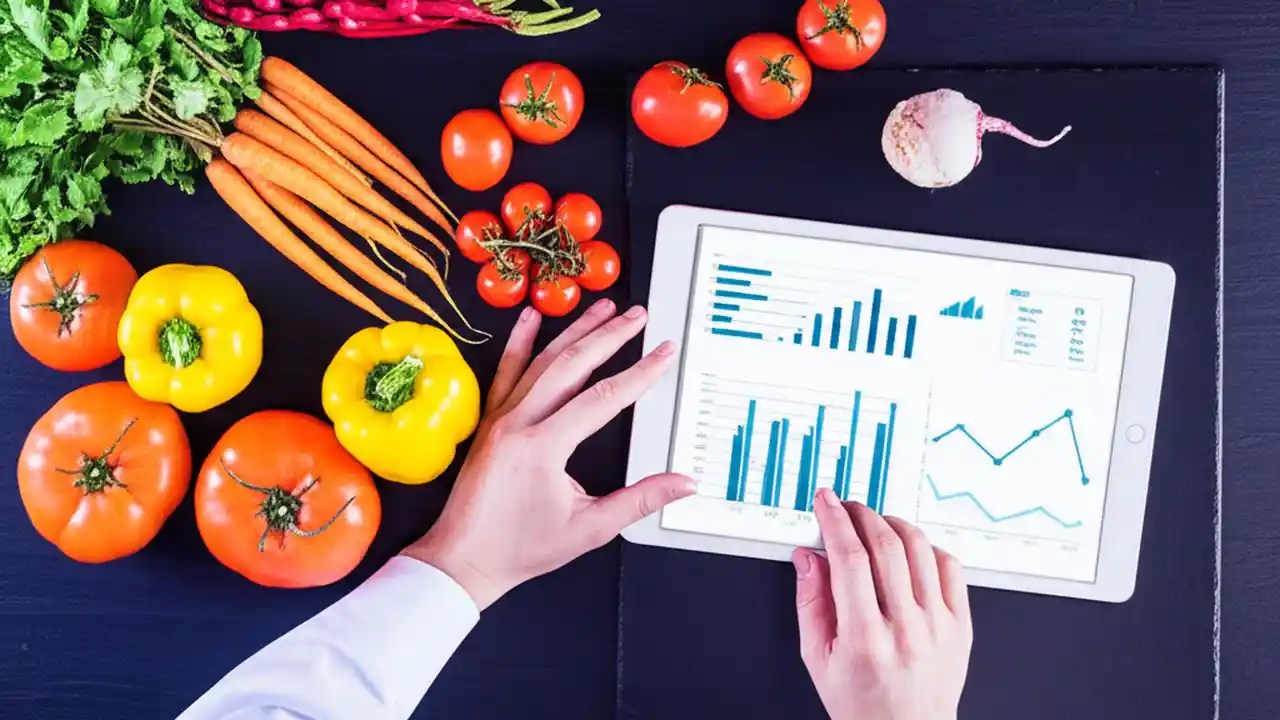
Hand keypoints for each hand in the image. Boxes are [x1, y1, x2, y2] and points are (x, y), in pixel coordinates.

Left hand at [403, 300, 695, 608]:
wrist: (463, 559)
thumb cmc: (519, 548)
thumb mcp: (589, 529)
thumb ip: (640, 500)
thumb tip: (682, 483)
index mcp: (544, 448)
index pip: (603, 398)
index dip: (640, 373)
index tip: (663, 353)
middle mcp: (519, 423)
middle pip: (572, 365)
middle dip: (610, 336)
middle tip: (638, 316)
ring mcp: (501, 418)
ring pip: (542, 360)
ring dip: (575, 331)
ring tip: (603, 308)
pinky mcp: (490, 420)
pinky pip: (506, 371)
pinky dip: (520, 340)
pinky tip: (532, 316)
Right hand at [795, 488, 972, 719]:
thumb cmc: (861, 704)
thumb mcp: (817, 659)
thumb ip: (810, 603)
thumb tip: (808, 557)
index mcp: (865, 639)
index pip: (849, 559)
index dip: (835, 521)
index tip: (827, 503)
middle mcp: (906, 629)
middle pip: (885, 546)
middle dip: (861, 515)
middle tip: (847, 508)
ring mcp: (939, 626)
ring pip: (919, 548)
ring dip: (893, 524)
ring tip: (876, 524)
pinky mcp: (962, 626)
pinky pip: (950, 567)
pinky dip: (927, 547)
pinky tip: (910, 549)